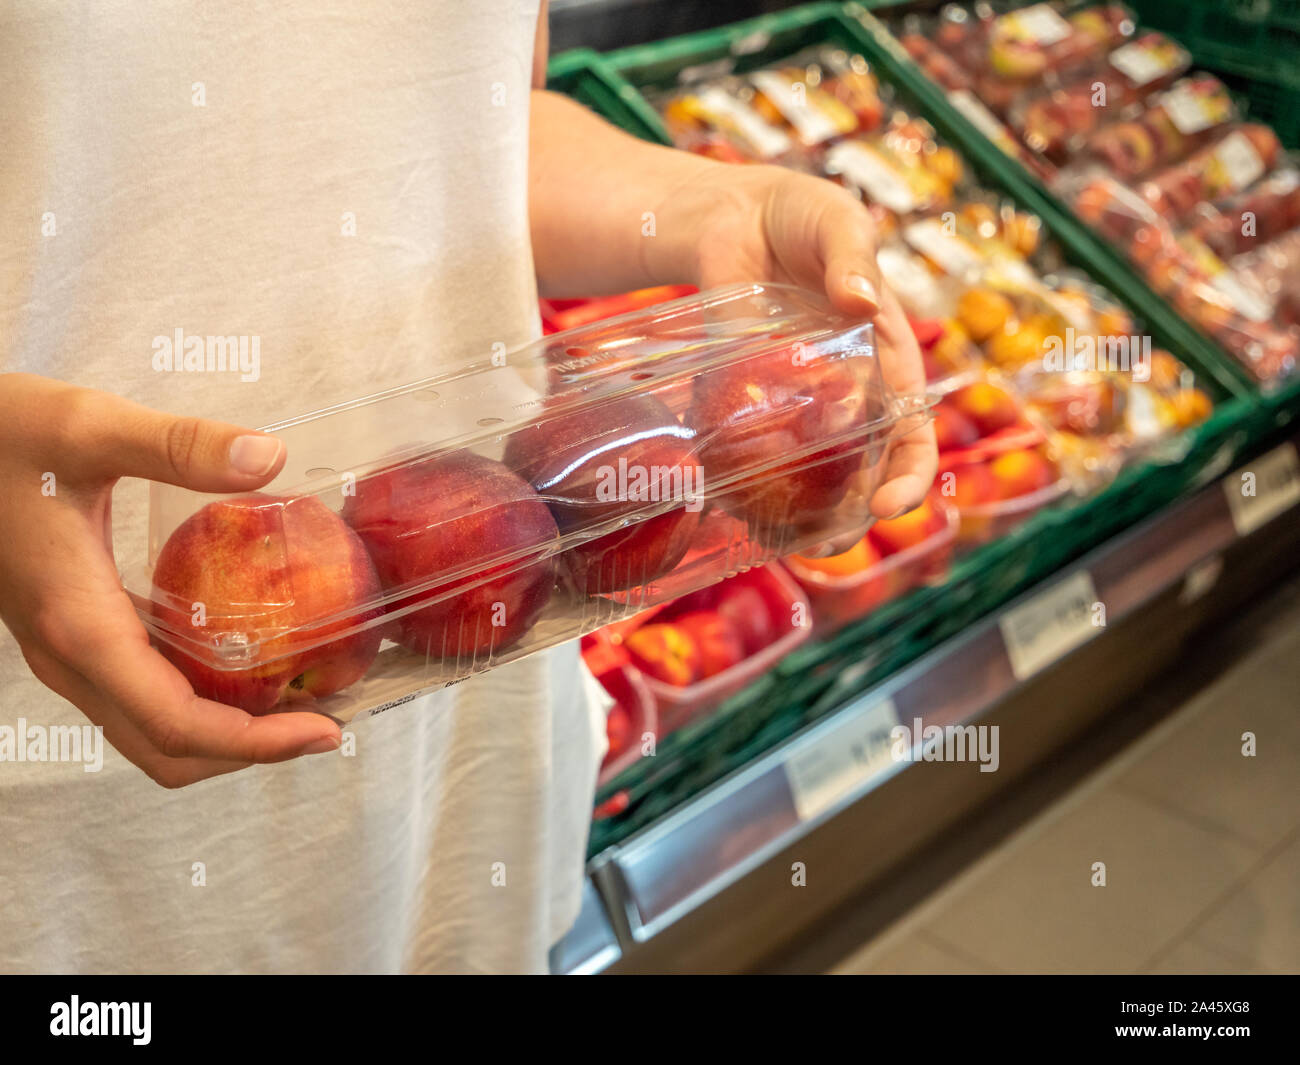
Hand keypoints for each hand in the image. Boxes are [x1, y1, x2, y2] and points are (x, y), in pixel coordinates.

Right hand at [0, 374, 343, 787]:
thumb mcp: (90, 425)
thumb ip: (180, 444)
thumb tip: (271, 456)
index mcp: (79, 624)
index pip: (175, 722)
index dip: (256, 743)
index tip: (324, 732)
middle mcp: (70, 656)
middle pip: (166, 749)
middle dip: (251, 751)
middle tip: (326, 725)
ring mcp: (66, 653)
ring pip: (149, 732)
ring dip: (225, 735)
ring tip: (298, 703)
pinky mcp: (70, 636)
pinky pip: (139, 697)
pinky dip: (199, 704)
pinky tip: (247, 662)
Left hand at [648, 163, 937, 526]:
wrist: (734, 216)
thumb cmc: (802, 216)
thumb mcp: (835, 221)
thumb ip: (850, 256)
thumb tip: (860, 303)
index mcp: (886, 359)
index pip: (912, 430)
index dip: (909, 472)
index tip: (887, 503)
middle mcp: (847, 394)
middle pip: (862, 471)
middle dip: (851, 517)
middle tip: (826, 543)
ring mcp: (796, 404)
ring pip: (807, 475)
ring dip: (799, 515)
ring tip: (781, 543)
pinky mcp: (747, 400)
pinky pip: (750, 449)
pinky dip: (743, 480)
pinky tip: (727, 503)